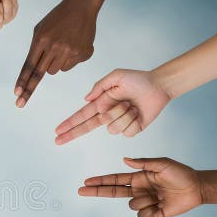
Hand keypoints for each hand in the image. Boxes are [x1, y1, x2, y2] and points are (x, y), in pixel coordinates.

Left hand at [14, 0, 97, 107]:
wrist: (81, 6)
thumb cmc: (57, 18)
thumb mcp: (40, 29)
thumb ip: (35, 49)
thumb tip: (34, 71)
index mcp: (41, 39)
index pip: (29, 65)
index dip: (23, 82)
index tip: (17, 94)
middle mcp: (55, 47)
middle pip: (41, 73)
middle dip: (30, 86)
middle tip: (20, 103)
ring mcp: (69, 51)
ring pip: (55, 71)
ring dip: (54, 64)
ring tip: (60, 47)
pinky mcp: (82, 53)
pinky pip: (68, 66)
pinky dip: (67, 60)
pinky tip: (71, 45)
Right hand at [54, 69, 170, 143]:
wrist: (158, 86)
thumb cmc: (138, 79)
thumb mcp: (116, 76)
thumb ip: (99, 87)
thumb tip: (86, 99)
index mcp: (102, 103)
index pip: (82, 116)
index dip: (69, 124)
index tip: (58, 131)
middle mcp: (108, 114)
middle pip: (87, 127)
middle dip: (72, 133)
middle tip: (58, 140)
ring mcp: (119, 123)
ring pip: (111, 127)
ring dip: (122, 113)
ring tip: (130, 103)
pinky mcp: (131, 129)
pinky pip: (126, 131)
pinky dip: (132, 119)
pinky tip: (137, 111)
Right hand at [78, 157, 203, 216]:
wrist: (197, 188)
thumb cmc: (181, 173)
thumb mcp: (162, 164)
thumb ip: (143, 163)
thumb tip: (124, 160)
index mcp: (139, 178)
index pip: (114, 180)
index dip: (100, 181)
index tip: (86, 182)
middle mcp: (139, 190)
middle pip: (113, 192)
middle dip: (97, 191)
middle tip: (81, 190)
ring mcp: (145, 202)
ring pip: (132, 206)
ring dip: (144, 201)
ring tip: (160, 196)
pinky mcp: (153, 214)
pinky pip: (143, 216)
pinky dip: (151, 211)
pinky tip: (163, 205)